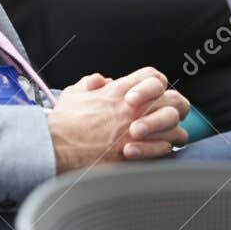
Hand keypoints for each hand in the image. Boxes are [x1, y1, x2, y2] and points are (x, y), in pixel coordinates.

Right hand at [48, 68, 189, 170]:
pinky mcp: (136, 152)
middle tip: (165, 113)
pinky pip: (165, 147)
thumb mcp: (74, 92)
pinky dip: (164, 147)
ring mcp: (136, 131)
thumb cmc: (63, 122)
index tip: (149, 94)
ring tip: (164, 134)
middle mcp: (133, 109)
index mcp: (120, 91)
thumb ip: (91, 82)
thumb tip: (103, 81)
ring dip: (171, 129)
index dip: (155, 84)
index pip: (154, 76)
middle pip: (174, 99)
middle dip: (173, 105)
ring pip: (175, 125)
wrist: (55, 148)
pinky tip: (156, 147)